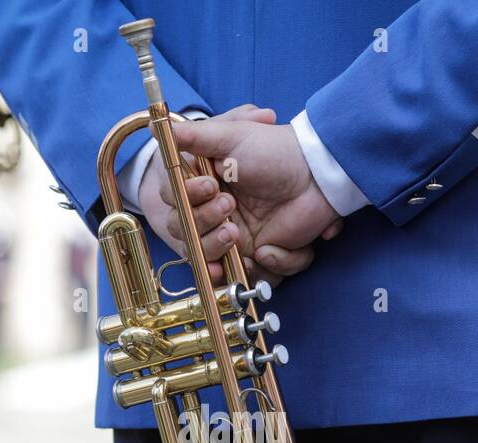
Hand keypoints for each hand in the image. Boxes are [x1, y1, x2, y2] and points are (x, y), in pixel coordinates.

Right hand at [167, 109, 342, 279]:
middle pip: (185, 231)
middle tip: (228, 206)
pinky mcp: (254, 256)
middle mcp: (212, 211)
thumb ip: (197, 134)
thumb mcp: (234, 135)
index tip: (208, 186)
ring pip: (206, 256)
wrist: (315, 175)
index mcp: (202, 183)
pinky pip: (242, 275)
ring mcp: (232, 236)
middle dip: (201, 222)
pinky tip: (262, 255)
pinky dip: (252, 271)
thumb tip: (162, 131)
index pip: (173, 198)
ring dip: (215, 247)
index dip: (184, 197)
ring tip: (236, 233)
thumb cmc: (274, 151)